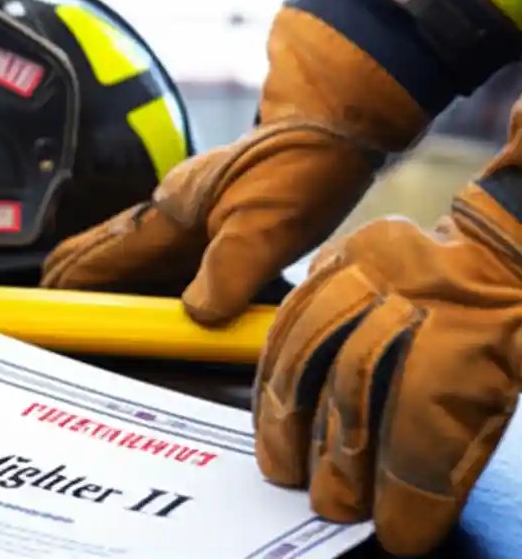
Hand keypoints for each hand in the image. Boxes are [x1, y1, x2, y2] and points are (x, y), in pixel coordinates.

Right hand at [42, 8, 427, 325]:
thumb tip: (192, 316)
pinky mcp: (218, 217)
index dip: (69, 283)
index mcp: (169, 213)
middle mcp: (171, 213)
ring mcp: (193, 212)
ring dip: (116, 286)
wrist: (337, 121)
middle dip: (79, 284)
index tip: (41, 305)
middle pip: (108, 255)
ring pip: (138, 258)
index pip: (99, 254)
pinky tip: (168, 301)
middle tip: (58, 316)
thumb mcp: (267, 224)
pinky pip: (172, 258)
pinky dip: (154, 283)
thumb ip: (227, 272)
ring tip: (100, 317)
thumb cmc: (302, 165)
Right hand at [253, 181, 521, 555]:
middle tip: (330, 506)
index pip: (427, 418)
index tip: (398, 531)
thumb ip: (463, 427)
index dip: (408, 485)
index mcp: (478, 331)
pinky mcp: (347, 254)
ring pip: (310, 348)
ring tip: (282, 466)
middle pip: (356, 386)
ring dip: (287, 418)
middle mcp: (419, 293)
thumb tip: (413, 495)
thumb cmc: (516, 315)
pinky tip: (270, 405)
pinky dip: (276, 366)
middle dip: (338, 459)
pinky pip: (295, 313)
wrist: (512, 239)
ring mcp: (375, 267)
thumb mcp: (513, 375)